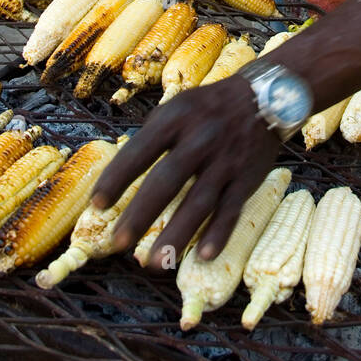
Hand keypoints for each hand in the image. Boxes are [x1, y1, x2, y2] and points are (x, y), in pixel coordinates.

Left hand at [92, 76, 281, 268]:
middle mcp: (200, 140)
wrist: (264, 97)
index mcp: (176, 119)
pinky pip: (231, 211)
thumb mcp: (177, 106)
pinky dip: (218, 234)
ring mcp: (226, 162)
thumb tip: (120, 172)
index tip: (96, 205)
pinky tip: (202, 256)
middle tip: (117, 242)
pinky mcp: (247, 179)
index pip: (139, 151)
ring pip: (199, 203)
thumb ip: (151, 137)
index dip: (116, 179)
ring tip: (154, 263)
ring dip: (176, 235)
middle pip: (166, 181)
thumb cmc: (208, 107)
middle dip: (140, 214)